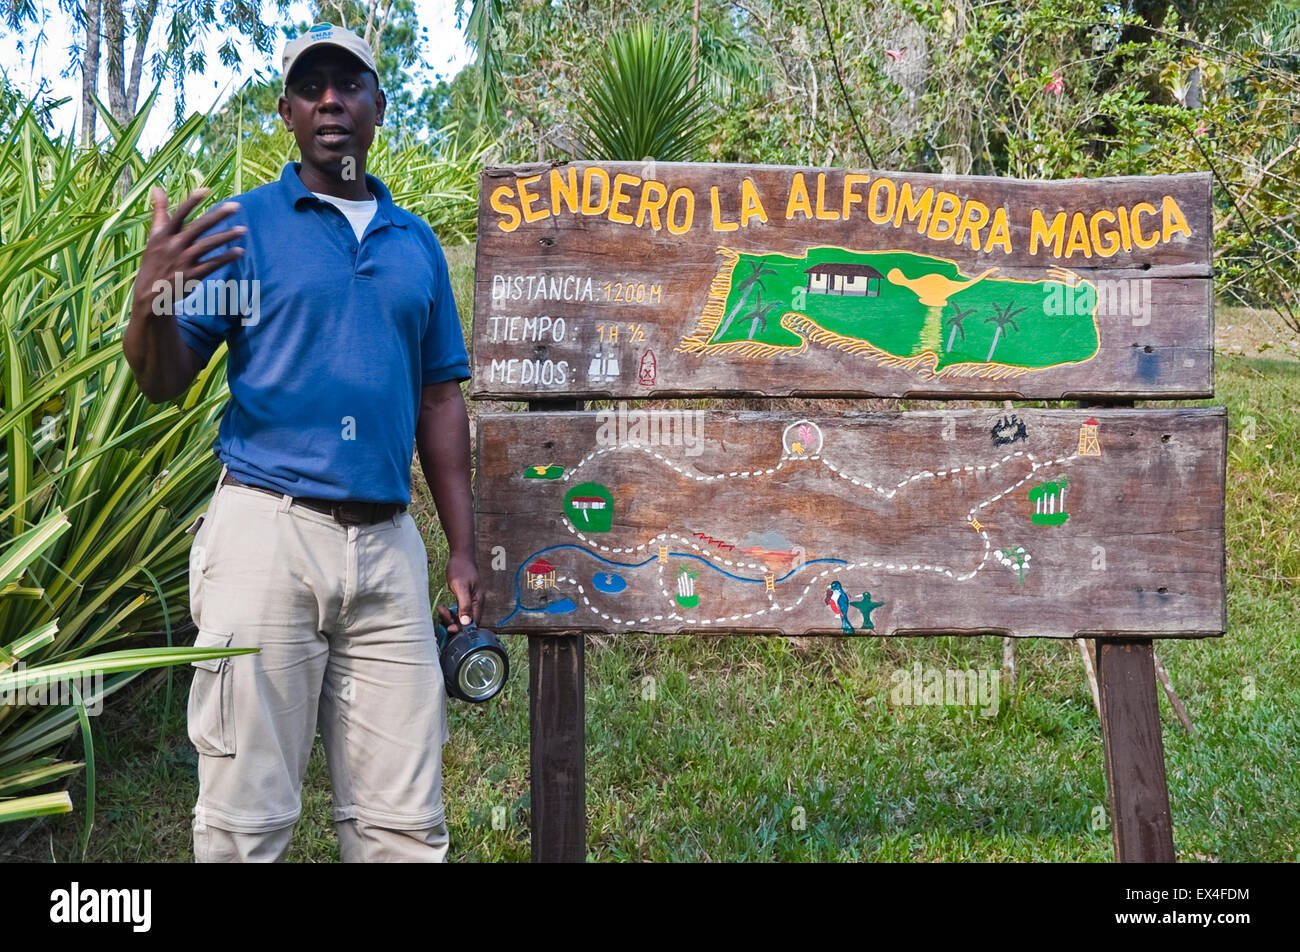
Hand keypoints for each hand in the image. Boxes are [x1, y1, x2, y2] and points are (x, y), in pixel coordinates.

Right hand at [131, 187, 245, 322]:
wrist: (151, 294)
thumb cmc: (155, 260)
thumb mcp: (154, 236)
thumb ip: (159, 212)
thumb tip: (157, 189)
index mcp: (164, 234)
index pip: (179, 214)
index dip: (192, 201)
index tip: (207, 190)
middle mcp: (174, 245)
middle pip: (199, 227)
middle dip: (218, 216)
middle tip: (237, 206)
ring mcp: (184, 260)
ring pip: (208, 245)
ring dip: (227, 236)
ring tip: (244, 231)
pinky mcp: (192, 275)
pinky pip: (213, 264)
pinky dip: (226, 258)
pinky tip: (240, 252)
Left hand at [438, 552, 481, 633]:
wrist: (460, 556)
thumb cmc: (461, 569)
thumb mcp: (461, 587)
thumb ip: (464, 604)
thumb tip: (466, 622)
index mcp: (478, 602)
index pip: (474, 623)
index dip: (463, 629)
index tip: (451, 628)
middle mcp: (475, 604)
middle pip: (466, 623)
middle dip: (453, 623)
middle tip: (443, 614)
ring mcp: (469, 602)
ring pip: (460, 619)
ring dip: (450, 618)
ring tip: (441, 609)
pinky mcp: (463, 600)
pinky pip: (457, 612)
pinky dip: (449, 613)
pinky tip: (443, 608)